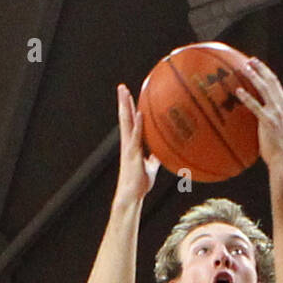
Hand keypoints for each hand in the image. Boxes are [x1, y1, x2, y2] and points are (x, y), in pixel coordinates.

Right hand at [115, 84, 159, 205]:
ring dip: (126, 106)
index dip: (129, 109)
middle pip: (124, 117)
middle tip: (121, 87)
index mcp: (132, 144)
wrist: (132, 195)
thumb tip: (161, 152)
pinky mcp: (133, 153)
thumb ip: (154, 157)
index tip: (128, 95)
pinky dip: (138, 124)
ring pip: (126, 122)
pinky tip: (139, 112)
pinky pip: (136, 136)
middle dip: (123, 102)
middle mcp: (128, 142)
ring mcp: (129, 147)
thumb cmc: (140, 183)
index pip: (129, 122)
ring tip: (125, 92)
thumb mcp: (151, 167)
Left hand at [235, 59, 282, 167]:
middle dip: (260, 68)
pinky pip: (256, 106)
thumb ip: (269, 116)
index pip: (276, 83)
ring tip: (244, 68)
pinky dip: (247, 97)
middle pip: (271, 81)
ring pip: (265, 89)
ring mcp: (276, 113)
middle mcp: (282, 106)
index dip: (266, 71)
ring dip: (254, 77)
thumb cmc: (277, 147)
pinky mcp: (268, 122)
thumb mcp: (276, 128)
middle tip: (249, 60)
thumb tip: (256, 112)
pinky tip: (238, 91)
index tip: (257, 63)